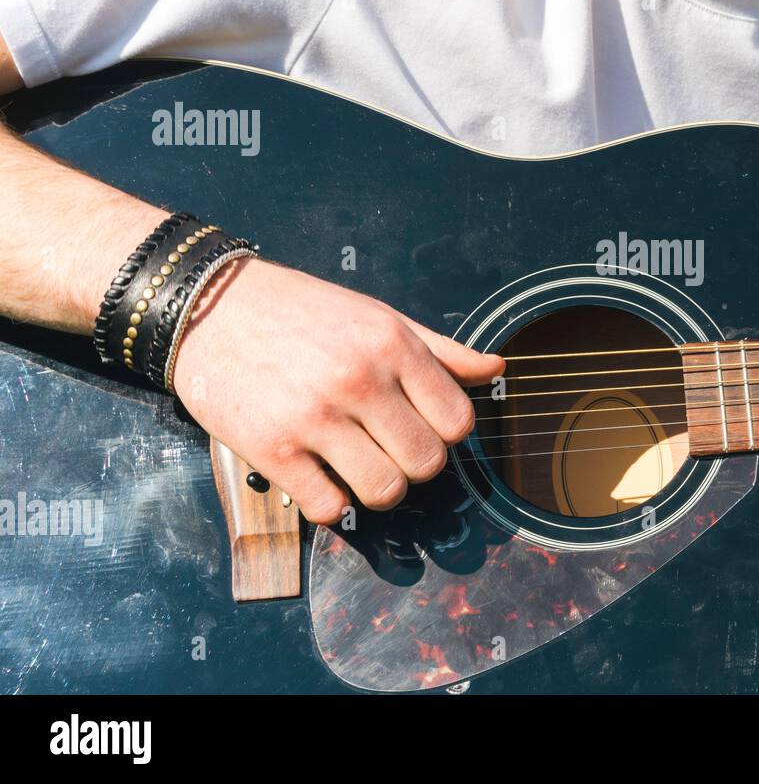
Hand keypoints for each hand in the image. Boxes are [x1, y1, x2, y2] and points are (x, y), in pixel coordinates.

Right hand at [170, 258, 504, 523]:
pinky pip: (329, 508)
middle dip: (413, 465)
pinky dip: (329, 503)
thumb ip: (441, 350)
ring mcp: (315, 417)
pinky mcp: (270, 448)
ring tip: (356, 466)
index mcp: (392, 344)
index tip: (421, 426)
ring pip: (385, 491)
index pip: (458, 421)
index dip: (445, 433)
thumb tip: (497, 369)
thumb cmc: (300, 311)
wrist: (207, 305)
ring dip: (376, 490)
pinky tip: (318, 476)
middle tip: (386, 449)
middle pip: (427, 464)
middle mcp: (359, 379)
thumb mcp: (377, 317)